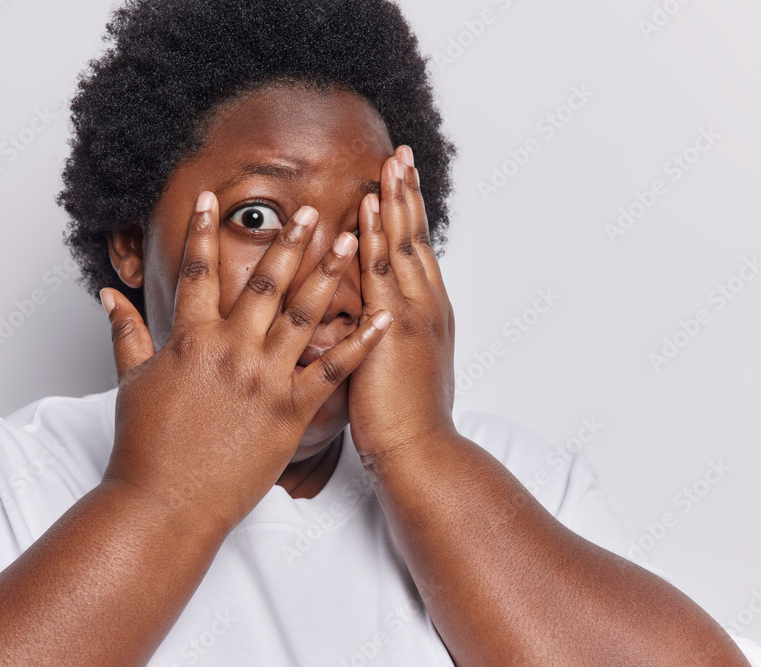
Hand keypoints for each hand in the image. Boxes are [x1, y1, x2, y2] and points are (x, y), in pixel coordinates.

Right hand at [100, 191, 391, 530]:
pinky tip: (381, 318)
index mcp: (190, 340)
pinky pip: (331, 369)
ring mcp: (264, 379)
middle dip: (289, 241)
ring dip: (329, 274)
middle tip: (313, 211)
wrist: (165, 503)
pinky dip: (359, 343)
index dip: (203, 232)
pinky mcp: (291, 411)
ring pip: (303, 314)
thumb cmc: (144, 447)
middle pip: (264, 282)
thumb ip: (126, 333)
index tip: (214, 200)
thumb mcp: (130, 383)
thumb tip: (108, 294)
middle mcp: (231, 350)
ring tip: (352, 242)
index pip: (198, 273)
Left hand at [348, 146, 457, 460]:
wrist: (419, 451)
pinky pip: (384, 269)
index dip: (409, 216)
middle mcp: (426, 306)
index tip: (400, 183)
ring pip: (404, 244)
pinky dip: (379, 233)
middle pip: (416, 237)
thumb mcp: (397, 369)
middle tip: (400, 155)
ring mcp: (414, 313)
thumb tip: (366, 327)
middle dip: (408, 194)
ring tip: (390, 163)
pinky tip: (372, 205)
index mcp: (426, 314)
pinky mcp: (396, 326)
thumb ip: (384, 339)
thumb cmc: (403, 420)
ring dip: (396, 200)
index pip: (416, 253)